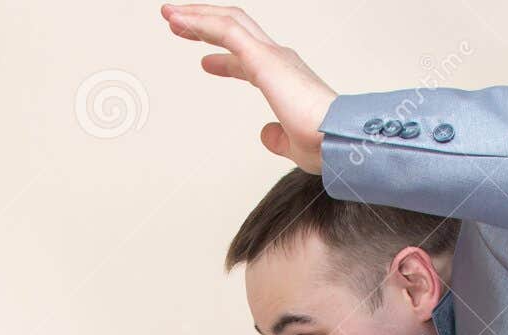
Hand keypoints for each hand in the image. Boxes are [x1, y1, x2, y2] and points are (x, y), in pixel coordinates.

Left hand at [161, 4, 336, 172]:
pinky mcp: (263, 59)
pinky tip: (178, 22)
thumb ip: (277, 138)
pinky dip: (199, 23)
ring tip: (170, 15)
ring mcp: (271, 55)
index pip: (248, 58)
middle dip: (204, 23)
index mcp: (285, 77)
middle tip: (177, 24)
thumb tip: (265, 135)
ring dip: (196, 16)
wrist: (338, 141)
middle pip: (235, 28)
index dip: (223, 58)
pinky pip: (226, 31)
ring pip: (228, 22)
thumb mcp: (293, 145)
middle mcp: (279, 59)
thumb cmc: (323, 146)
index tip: (204, 61)